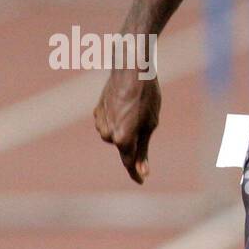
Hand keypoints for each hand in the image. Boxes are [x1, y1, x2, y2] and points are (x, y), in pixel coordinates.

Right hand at [94, 67, 160, 184]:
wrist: (130, 68)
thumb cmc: (146, 95)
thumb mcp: (150, 124)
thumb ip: (143, 150)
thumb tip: (142, 172)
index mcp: (123, 138)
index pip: (129, 163)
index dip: (135, 173)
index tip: (141, 180)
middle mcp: (108, 134)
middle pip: (123, 147)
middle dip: (133, 139)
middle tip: (144, 120)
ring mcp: (100, 123)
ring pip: (114, 135)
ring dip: (124, 128)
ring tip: (135, 108)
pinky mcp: (97, 112)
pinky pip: (108, 123)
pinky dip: (117, 119)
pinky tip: (124, 104)